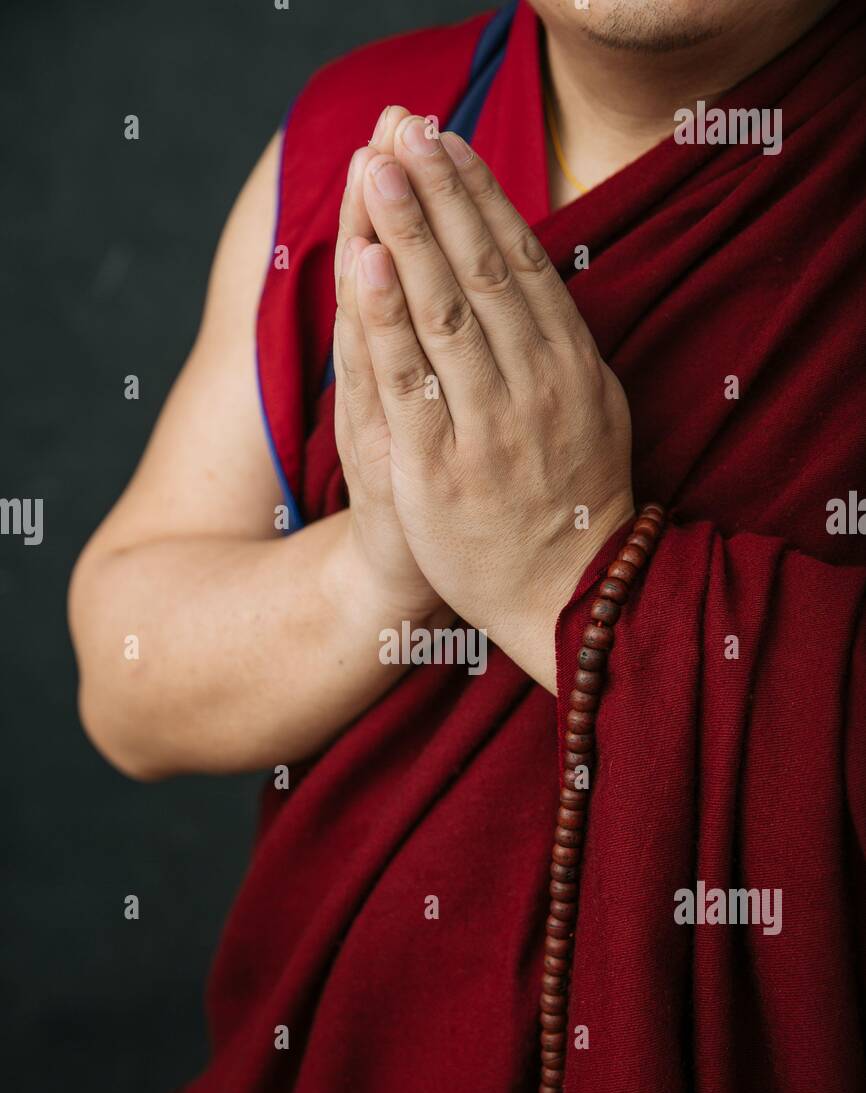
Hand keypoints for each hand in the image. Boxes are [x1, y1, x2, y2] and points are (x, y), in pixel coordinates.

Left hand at [352, 114, 634, 690]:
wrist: (567, 597)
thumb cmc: (574, 502)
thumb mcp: (596, 413)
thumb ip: (566, 348)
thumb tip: (542, 280)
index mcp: (572, 367)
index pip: (524, 262)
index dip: (483, 198)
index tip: (450, 144)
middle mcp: (535, 387)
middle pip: (484, 271)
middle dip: (442, 195)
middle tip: (406, 132)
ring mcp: (488, 428)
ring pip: (446, 313)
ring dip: (409, 234)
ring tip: (381, 170)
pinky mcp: (439, 470)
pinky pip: (408, 382)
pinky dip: (385, 319)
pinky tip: (366, 263)